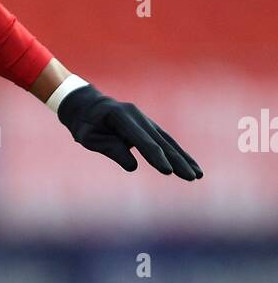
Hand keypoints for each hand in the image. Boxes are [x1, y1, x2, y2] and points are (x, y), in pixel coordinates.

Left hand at [57, 83, 202, 180]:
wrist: (86, 105)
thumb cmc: (85, 124)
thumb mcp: (89, 137)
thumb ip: (111, 149)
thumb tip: (133, 166)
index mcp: (122, 116)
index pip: (142, 141)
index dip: (156, 156)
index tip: (168, 171)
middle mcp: (138, 117)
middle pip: (161, 141)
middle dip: (177, 161)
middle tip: (191, 177)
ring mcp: (146, 121)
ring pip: (168, 142)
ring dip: (183, 159)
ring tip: (197, 175)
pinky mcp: (148, 127)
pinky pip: (166, 142)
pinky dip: (178, 154)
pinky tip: (190, 166)